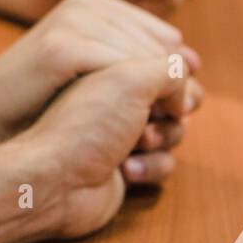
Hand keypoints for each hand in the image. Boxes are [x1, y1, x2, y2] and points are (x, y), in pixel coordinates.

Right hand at [0, 0, 200, 142]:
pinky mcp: (64, 46)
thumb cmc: (49, 103)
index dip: (176, 73)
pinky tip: (141, 128)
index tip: (178, 106)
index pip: (165, 37)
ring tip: (162, 127)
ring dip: (161, 94)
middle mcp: (88, 3)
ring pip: (148, 58)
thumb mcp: (99, 75)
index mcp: (98, 4)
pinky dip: (139, 100)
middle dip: (174, 83)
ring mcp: (74, 21)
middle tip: (179, 118)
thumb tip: (197, 63)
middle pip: (162, 45)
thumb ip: (140, 61)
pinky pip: (123, 69)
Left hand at [17, 46, 199, 238]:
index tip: (169, 91)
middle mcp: (115, 96)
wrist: (55, 183)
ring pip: (174, 131)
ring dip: (164, 139)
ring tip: (137, 145)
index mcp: (110, 64)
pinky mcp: (126, 165)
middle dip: (173, 110)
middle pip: (175, 95)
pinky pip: (163, 162)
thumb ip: (170, 68)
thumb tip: (187, 87)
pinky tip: (126, 171)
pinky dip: (152, 166)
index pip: (166, 59)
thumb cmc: (85, 125)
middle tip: (154, 116)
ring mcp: (121, 131)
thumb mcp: (130, 76)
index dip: (177, 77)